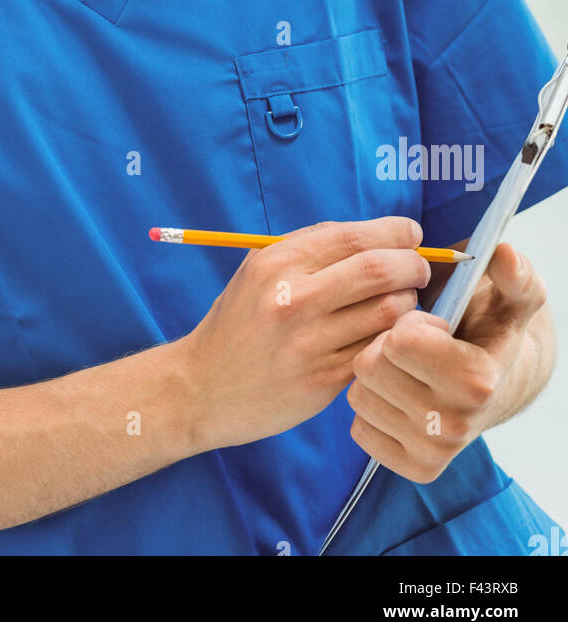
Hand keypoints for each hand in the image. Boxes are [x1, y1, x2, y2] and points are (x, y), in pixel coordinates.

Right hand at [182, 216, 430, 451]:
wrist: (202, 388)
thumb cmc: (240, 322)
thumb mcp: (259, 270)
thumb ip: (311, 249)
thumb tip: (378, 235)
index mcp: (277, 262)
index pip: (356, 237)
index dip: (396, 233)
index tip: (412, 235)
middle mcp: (292, 299)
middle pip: (381, 271)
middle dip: (413, 266)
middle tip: (419, 270)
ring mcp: (308, 343)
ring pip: (388, 313)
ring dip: (409, 304)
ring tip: (404, 304)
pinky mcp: (322, 381)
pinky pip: (378, 350)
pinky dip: (393, 339)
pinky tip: (389, 337)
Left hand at [345, 244, 546, 480]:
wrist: (499, 385)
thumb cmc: (492, 329)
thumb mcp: (510, 295)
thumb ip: (511, 272)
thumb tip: (502, 252)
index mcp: (476, 380)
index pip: (399, 341)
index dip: (408, 321)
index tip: (430, 323)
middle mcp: (456, 425)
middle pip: (370, 365)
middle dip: (384, 344)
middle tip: (413, 346)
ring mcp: (434, 452)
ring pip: (358, 394)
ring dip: (374, 373)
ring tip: (407, 370)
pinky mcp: (413, 469)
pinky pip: (358, 427)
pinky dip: (373, 407)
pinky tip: (400, 397)